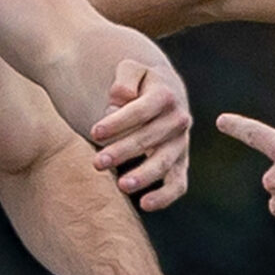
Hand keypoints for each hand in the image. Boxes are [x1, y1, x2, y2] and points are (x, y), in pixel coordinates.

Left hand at [88, 58, 191, 207]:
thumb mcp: (130, 70)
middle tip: (97, 163)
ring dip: (144, 176)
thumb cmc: (137, 83)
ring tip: (121, 185)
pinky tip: (145, 204)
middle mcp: (178, 119)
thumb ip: (125, 78)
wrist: (160, 92)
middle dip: (123, 151)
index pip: (141, 111)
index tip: (94, 132)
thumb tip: (120, 95)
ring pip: (165, 163)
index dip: (118, 122)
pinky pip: (178, 183)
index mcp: (166, 94)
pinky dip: (166, 196)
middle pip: (149, 138)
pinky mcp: (179, 163)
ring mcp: (180, 143)